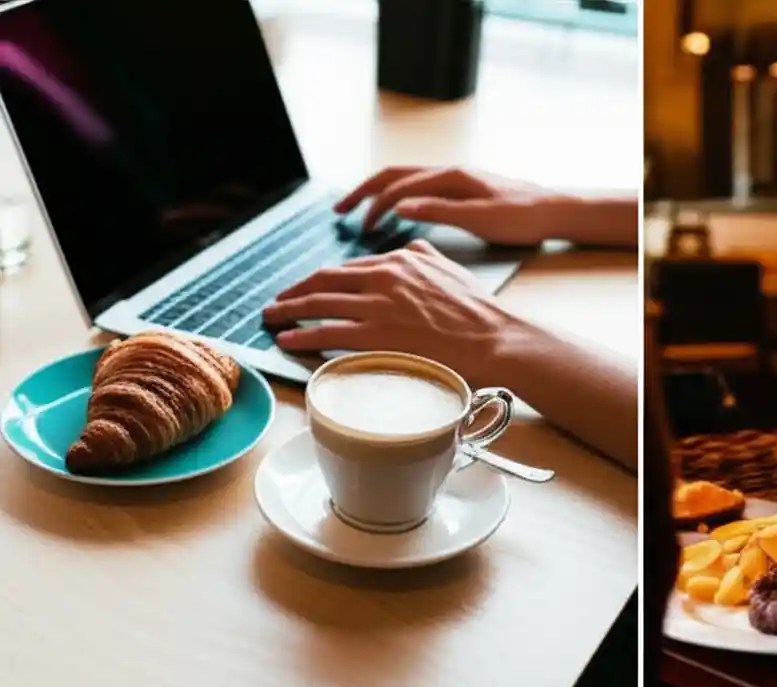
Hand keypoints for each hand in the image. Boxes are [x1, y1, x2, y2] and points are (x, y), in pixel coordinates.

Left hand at [263, 240, 518, 385]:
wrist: (493, 338)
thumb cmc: (479, 311)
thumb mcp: (451, 269)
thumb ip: (426, 255)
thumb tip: (412, 246)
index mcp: (400, 261)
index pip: (348, 268)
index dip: (321, 280)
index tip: (306, 289)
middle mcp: (383, 277)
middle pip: (324, 282)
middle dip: (294, 292)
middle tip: (276, 304)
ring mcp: (377, 305)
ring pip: (319, 305)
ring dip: (288, 312)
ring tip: (271, 320)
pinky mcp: (375, 334)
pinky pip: (326, 333)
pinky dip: (300, 335)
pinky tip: (286, 339)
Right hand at [335, 166, 572, 243]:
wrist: (554, 210)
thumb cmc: (523, 217)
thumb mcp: (482, 219)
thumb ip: (440, 211)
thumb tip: (400, 207)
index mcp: (451, 177)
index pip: (399, 188)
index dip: (374, 207)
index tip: (358, 227)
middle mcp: (449, 172)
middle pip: (395, 175)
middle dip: (364, 191)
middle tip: (340, 210)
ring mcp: (455, 178)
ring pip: (406, 178)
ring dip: (380, 192)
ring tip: (359, 210)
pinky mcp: (462, 188)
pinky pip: (420, 186)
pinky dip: (399, 195)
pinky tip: (396, 212)